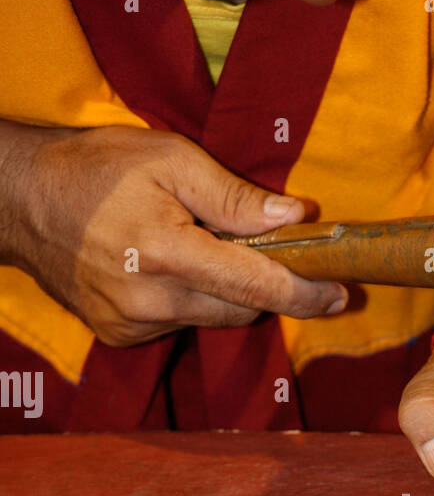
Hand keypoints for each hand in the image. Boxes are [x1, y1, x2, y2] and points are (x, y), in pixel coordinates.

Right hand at [4, 122, 347, 345]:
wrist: (21, 202)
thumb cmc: (97, 168)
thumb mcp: (170, 159)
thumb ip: (234, 196)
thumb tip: (293, 219)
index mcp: (167, 253)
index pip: (258, 286)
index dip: (306, 292)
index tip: (340, 292)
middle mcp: (151, 301)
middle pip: (242, 309)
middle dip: (267, 285)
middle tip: (278, 255)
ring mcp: (133, 325)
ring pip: (212, 317)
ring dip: (225, 290)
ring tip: (204, 247)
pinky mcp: (121, 336)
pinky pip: (179, 323)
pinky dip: (189, 299)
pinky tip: (166, 266)